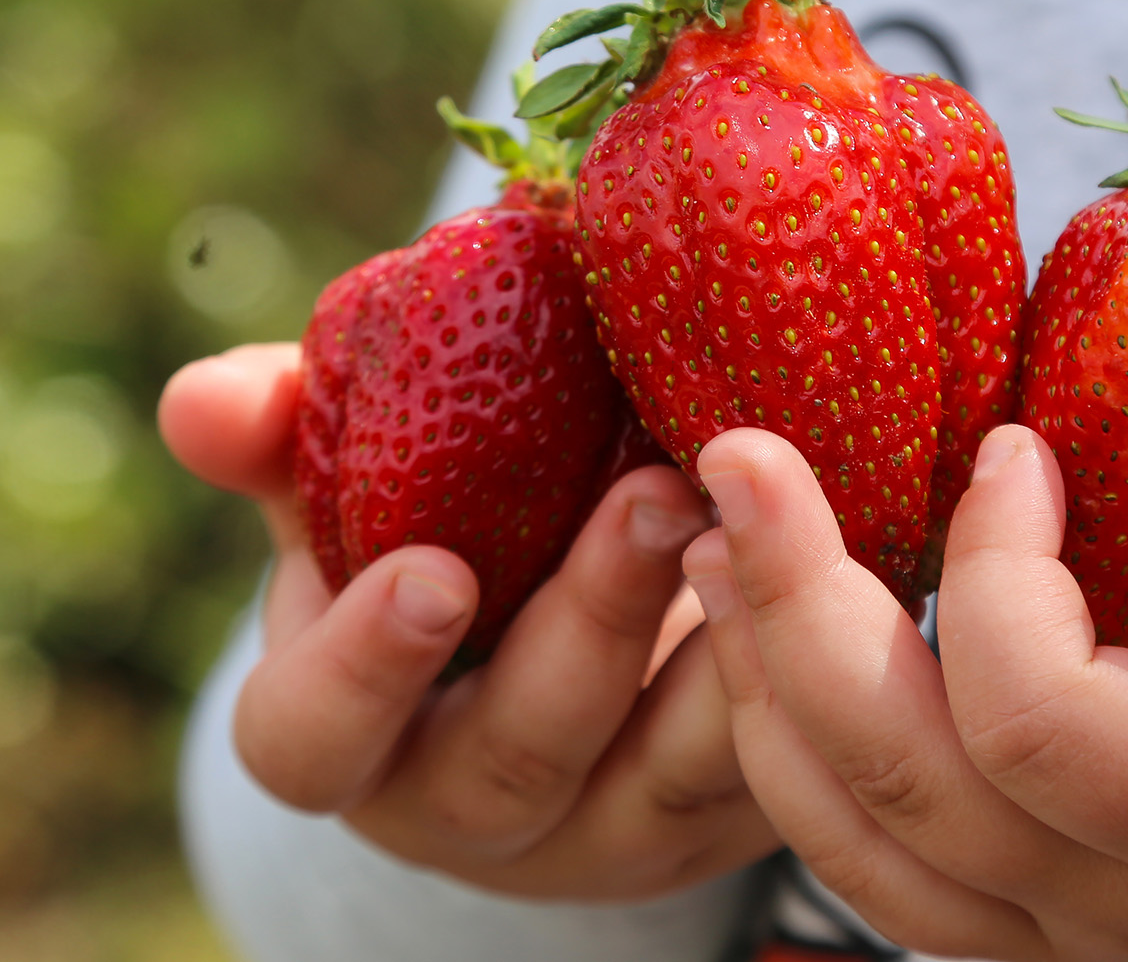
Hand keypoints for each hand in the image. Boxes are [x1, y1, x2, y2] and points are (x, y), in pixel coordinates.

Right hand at [159, 344, 776, 899]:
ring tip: (759, 523)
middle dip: (587, 622)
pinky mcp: (717, 816)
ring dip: (715, 652)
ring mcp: (605, 826)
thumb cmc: (443, 532)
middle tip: (656, 492)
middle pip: (515, 755)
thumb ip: (284, 437)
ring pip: (662, 779)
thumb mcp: (355, 486)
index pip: (310, 741)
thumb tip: (200, 400)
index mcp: (353, 728)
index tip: (435, 569)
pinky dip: (795, 670)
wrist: (573, 616)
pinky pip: (766, 773)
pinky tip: (826, 563)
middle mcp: (471, 802)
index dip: (359, 670)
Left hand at [683, 424, 1127, 959]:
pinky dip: (791, 742)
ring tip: (709, 543)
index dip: (994, 579)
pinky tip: (756, 637)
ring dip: (763, 679)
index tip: (1009, 447)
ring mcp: (1065, 907)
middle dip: (797, 603)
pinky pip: (870, 846)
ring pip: (860, 835)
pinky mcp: (1022, 877)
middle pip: (913, 781)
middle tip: (733, 459)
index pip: (1051, 732)